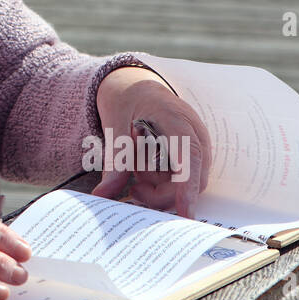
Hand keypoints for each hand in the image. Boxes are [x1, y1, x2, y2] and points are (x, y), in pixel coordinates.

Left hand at [90, 67, 211, 218]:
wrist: (135, 86)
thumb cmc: (127, 101)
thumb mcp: (114, 126)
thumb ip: (115, 161)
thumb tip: (102, 195)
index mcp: (177, 119)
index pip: (190, 156)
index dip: (188, 187)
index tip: (185, 213)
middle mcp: (195, 134)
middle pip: (189, 180)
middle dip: (159, 191)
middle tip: (134, 183)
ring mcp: (197, 147)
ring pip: (184, 185)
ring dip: (158, 185)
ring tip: (138, 162)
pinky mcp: (192, 157)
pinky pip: (180, 181)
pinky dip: (161, 181)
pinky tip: (146, 165)